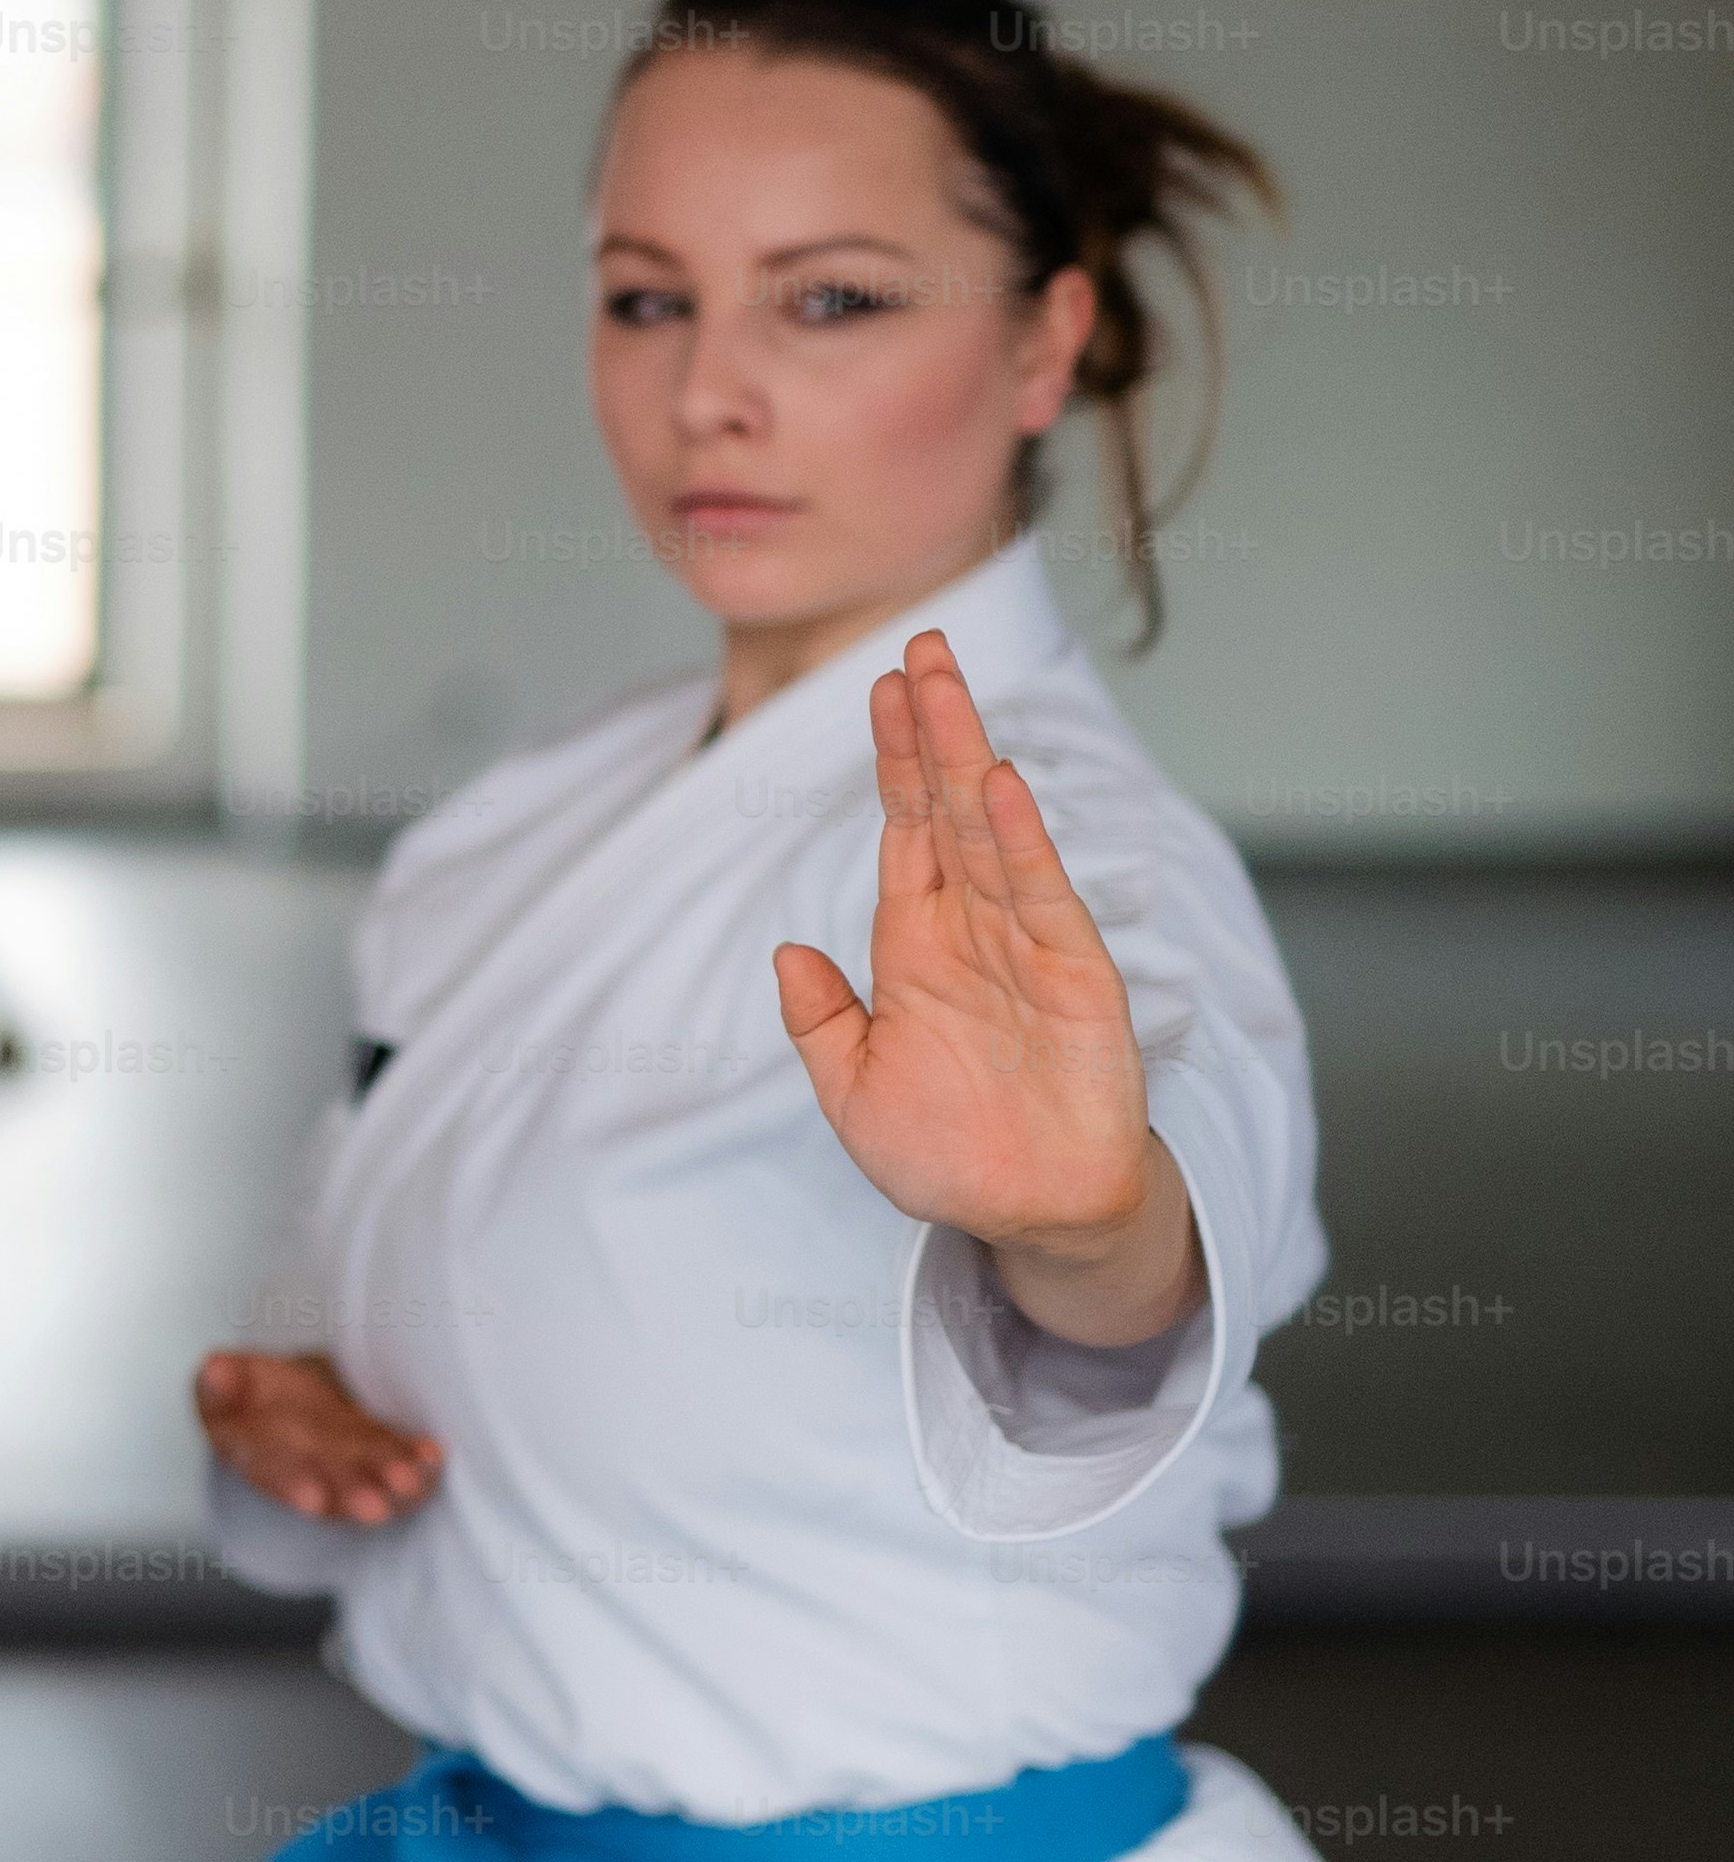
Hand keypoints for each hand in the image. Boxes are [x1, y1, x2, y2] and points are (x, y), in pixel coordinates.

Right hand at [197, 1350, 440, 1523]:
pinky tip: (430, 1454)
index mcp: (261, 1458)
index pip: (274, 1472)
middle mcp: (309, 1469)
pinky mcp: (378, 1448)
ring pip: (370, 1475)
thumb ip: (219, 1385)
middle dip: (351, 1495)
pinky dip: (418, 1460)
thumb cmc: (249, 1397)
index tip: (312, 1500)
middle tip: (374, 1508)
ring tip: (410, 1481)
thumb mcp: (224, 1388)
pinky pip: (399, 1456)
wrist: (284, 1405)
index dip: (292, 1485)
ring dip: (391, 1479)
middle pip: (330, 1484)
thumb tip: (214, 1371)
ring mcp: (348, 1462)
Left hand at [772, 632, 1204, 1349]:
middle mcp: (971, 930)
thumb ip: (819, 1020)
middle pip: (946, 809)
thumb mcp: (851, 1090)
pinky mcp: (1074, 977)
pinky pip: (1041, 897)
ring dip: (968, 757)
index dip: (893, 761)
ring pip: (989, 832)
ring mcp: (1025, 946)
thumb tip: (787, 952)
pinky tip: (1001, 785)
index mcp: (916, 945)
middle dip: (931, 729)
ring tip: (948, 684)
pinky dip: (1020, 841)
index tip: (880, 686)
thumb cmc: (947, 1155)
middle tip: (920, 646)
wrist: (1027, 1216)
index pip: (904, 831)